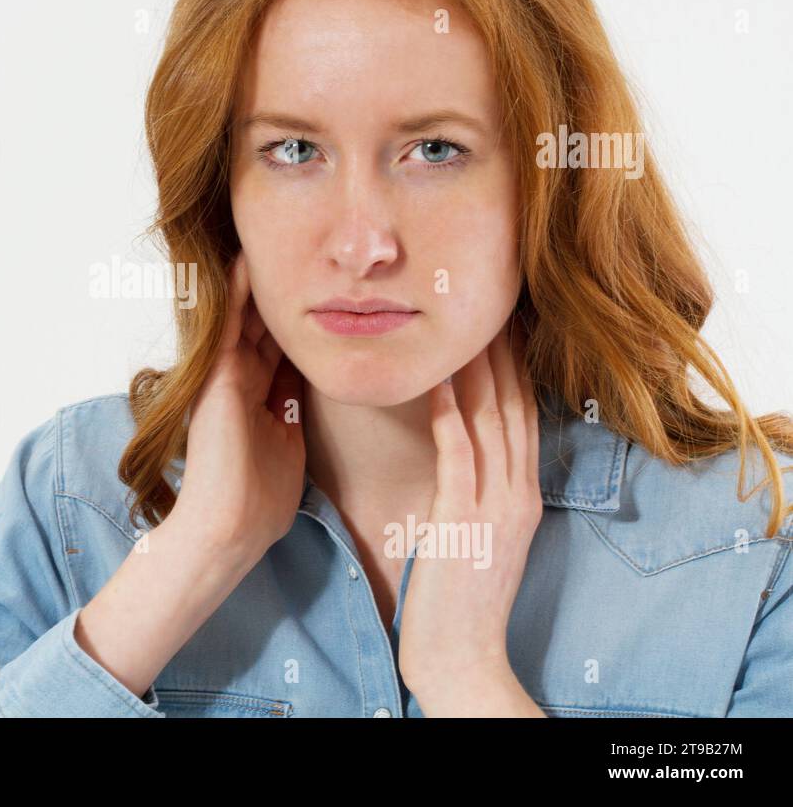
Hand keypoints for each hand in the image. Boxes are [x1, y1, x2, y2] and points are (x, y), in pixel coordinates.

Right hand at [170, 249, 306, 561]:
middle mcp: (238, 378)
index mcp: (257, 395)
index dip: (300, 314)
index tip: (323, 283)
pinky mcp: (216, 377)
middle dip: (282, 286)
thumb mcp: (289, 442)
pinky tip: (250, 259)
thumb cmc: (258, 501)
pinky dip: (240, 292)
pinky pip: (231, 325)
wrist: (228, 528)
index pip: (280, 343)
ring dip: (260, 278)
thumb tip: (315, 384)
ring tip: (268, 234)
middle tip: (300, 244)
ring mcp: (225, 375)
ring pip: (245, 315)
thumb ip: (293, 409)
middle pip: (263, 321)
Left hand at [396, 315, 541, 697]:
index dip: (516, 368)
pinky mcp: (462, 519)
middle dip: (503, 352)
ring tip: (465, 322)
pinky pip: (457, 451)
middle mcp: (517, 495)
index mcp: (524, 498)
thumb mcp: (482, 540)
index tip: (505, 325)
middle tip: (492, 302)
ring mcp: (495, 506)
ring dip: (477, 368)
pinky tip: (436, 377)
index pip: (524, 417)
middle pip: (514, 407)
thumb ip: (481, 499)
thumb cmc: (459, 603)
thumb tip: (466, 461)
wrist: (461, 658)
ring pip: (491, 420)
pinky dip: (447, 411)